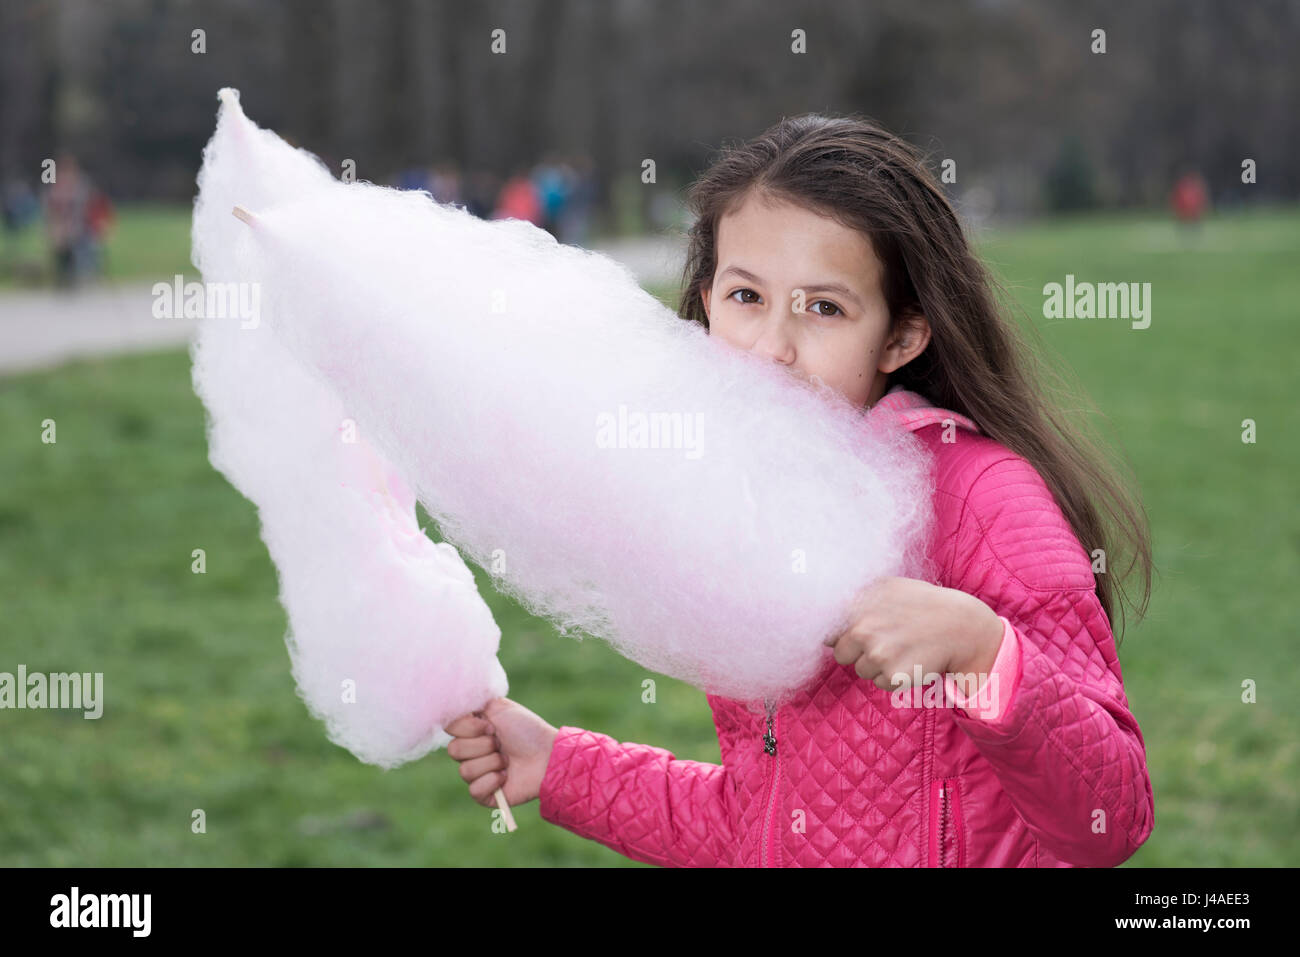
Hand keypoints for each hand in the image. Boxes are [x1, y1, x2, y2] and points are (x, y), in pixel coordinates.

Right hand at [446, 697, 558, 807]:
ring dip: (492, 762)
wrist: (548, 755)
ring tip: (508, 760)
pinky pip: (474, 790)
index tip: (491, 726)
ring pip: (465, 771)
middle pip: (454, 750)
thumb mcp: (499, 707)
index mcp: (472, 731)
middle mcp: (471, 753)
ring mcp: (477, 774)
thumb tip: (451, 698)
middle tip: (501, 743)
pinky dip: (492, 781)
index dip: (470, 728)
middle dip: (483, 745)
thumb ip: (472, 702)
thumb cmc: (527, 730)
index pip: (450, 729)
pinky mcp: (485, 795)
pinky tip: (506, 776)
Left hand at [823, 576, 1003, 692]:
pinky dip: (894, 678)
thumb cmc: (921, 604)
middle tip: (885, 641)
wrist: (960, 626)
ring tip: (902, 648)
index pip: (826, 630)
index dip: (839, 634)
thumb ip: (855, 597)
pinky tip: (911, 660)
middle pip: (841, 654)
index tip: (852, 635)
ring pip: (862, 670)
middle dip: (858, 651)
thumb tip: (823, 606)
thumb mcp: (887, 586)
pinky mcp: (892, 676)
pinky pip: (881, 683)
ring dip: (877, 665)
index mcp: (856, 607)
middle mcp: (862, 630)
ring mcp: (876, 655)